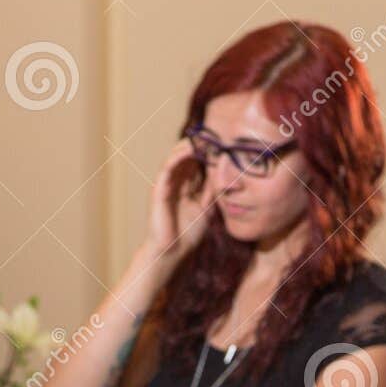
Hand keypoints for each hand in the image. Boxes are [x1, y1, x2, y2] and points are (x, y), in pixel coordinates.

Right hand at [144, 140, 215, 264]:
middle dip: (200, 144)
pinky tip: (192, 149)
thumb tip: (226, 174)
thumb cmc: (188, 234)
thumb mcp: (207, 208)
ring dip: (190, 145)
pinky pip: (168, 167)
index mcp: (186, 186)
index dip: (208, 152)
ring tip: (204, 137)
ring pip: (176, 156)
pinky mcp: (159, 188)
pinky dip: (179, 156)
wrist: (173, 251)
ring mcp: (166, 184)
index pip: (196, 163)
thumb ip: (213, 191)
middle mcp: (175, 182)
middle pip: (186, 156)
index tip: (224, 143)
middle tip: (216, 134)